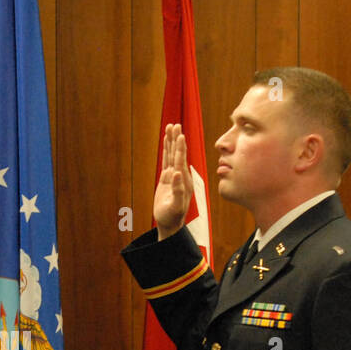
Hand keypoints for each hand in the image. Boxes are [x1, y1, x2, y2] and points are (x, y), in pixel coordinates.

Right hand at [154, 123, 194, 239]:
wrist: (170, 223)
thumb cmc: (173, 217)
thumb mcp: (176, 206)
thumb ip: (178, 190)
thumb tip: (177, 173)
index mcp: (184, 181)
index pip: (181, 160)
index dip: (180, 148)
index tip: (180, 135)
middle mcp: (180, 176)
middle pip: (178, 153)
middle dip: (176, 139)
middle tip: (175, 125)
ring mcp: (174, 176)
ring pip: (172, 154)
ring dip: (171, 141)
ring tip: (171, 127)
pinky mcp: (167, 178)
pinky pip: (167, 160)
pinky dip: (167, 150)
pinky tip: (166, 141)